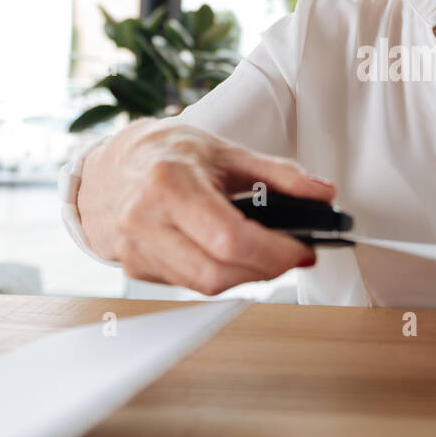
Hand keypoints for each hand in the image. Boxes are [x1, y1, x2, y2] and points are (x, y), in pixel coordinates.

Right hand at [78, 118, 335, 293]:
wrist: (113, 164)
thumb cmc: (169, 153)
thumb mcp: (226, 151)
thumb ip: (279, 174)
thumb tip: (322, 194)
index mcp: (168, 182)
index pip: (229, 239)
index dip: (274, 253)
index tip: (302, 249)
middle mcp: (144, 219)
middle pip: (217, 272)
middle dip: (265, 270)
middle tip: (290, 255)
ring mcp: (135, 248)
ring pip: (203, 285)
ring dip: (244, 275)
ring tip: (262, 251)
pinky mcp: (134, 268)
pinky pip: (187, 284)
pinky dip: (218, 274)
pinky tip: (226, 254)